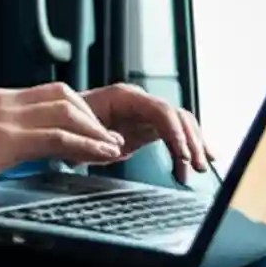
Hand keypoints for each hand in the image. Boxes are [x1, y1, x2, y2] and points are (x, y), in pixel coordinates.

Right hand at [0, 82, 126, 194]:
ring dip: (96, 130)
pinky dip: (85, 146)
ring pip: (67, 111)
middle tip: (110, 139)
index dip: (77, 110)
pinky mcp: (2, 140)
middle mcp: (3, 102)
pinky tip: (100, 156)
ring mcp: (3, 119)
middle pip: (64, 95)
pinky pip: (56, 137)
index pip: (46, 95)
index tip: (93, 131)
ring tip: (114, 149)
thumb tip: (1, 151)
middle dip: (93, 115)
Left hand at [81, 82, 214, 183]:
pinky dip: (189, 145)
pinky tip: (202, 158)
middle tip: (197, 167)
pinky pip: (175, 132)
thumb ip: (98, 137)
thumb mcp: (79, 133)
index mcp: (125, 97)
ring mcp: (146, 112)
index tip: (183, 155)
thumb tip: (118, 145)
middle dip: (190, 142)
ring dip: (194, 145)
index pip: (161, 110)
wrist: (63, 122)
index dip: (175, 132)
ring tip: (200, 169)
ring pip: (181, 124)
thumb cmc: (69, 124)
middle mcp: (140, 101)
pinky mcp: (148, 126)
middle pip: (177, 116)